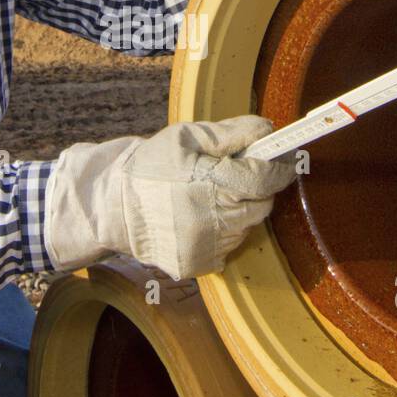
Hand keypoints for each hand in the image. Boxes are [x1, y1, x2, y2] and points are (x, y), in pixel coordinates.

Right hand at [43, 115, 297, 280]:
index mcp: (213, 183)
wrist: (112, 207)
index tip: (284, 159)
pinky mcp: (199, 264)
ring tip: (208, 197)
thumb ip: (231, 133)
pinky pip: (228, 246)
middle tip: (236, 176)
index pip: (266, 178)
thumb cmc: (150, 166)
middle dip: (256, 189)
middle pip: (262, 205)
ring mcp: (208, 246)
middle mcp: (214, 220)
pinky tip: (198, 217)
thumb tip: (267, 131)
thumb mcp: (187, 137)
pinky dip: (222, 231)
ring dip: (238, 211)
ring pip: (247, 227)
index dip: (280, 167)